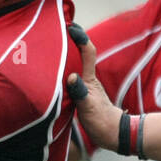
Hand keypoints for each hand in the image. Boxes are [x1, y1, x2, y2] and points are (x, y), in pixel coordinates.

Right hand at [64, 28, 123, 151]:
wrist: (111, 134)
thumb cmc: (102, 121)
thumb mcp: (89, 107)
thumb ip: (80, 92)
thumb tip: (72, 77)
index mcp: (89, 79)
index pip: (87, 53)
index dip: (81, 38)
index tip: (71, 27)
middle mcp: (86, 79)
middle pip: (79, 54)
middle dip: (70, 41)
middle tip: (56, 29)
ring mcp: (84, 86)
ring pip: (74, 65)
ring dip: (65, 55)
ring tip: (50, 46)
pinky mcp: (80, 94)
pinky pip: (69, 78)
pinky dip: (62, 71)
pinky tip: (52, 73)